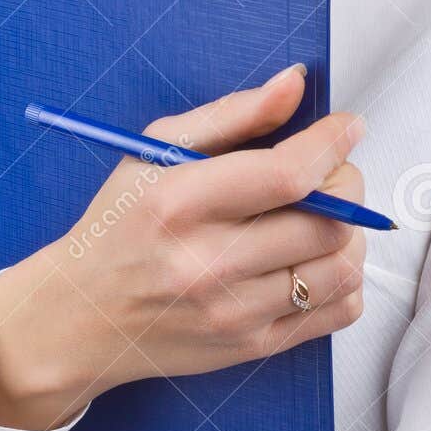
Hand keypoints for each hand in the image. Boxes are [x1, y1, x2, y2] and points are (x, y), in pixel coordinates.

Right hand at [0, 65, 365, 429]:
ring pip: (342, 266)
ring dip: (350, 232)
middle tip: (329, 171)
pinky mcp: (253, 346)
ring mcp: (234, 312)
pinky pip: (338, 311)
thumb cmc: (120, 223)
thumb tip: (295, 84)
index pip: (287, 174)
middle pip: (328, 220)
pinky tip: (316, 258)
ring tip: (323, 215)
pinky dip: (345, 278)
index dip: (333, 143)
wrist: (80, 316)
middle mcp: (209, 263)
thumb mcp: (156, 150)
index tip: (347, 126)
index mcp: (182, 202)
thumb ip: (234, 113)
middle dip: (346, 183)